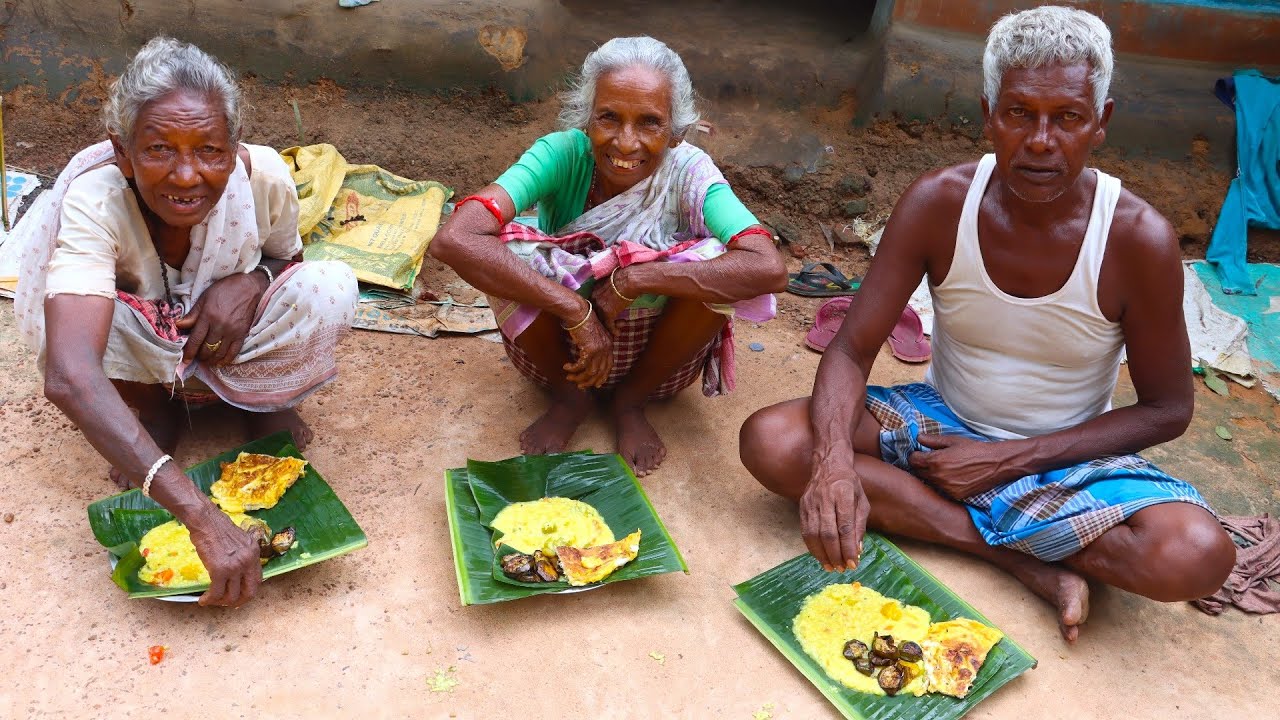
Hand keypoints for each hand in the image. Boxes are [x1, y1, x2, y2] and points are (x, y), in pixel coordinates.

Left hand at [176, 271, 268, 365]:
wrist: (249, 287)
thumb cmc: (225, 290)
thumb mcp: (205, 298)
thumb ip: (193, 314)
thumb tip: (179, 326)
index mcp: (208, 316)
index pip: (196, 339)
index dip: (189, 352)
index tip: (185, 361)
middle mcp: (220, 326)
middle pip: (207, 349)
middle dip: (199, 356)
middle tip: (196, 357)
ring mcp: (232, 332)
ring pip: (219, 353)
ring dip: (211, 360)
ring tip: (206, 360)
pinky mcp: (242, 334)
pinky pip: (233, 352)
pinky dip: (225, 360)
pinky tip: (220, 362)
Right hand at [186, 504, 262, 607]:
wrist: (205, 520)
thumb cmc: (217, 528)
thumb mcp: (239, 541)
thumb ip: (243, 556)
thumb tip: (239, 573)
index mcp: (254, 553)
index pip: (258, 580)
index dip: (248, 592)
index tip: (238, 596)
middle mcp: (248, 560)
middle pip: (249, 592)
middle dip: (238, 602)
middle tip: (226, 603)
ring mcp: (235, 566)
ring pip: (232, 596)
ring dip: (220, 602)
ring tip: (211, 600)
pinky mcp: (220, 570)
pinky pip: (216, 593)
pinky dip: (209, 600)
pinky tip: (203, 600)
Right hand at [563, 307, 612, 389]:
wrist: (579, 313)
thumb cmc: (583, 322)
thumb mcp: (593, 336)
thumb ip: (595, 347)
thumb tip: (588, 359)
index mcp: (609, 345)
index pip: (608, 366)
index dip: (602, 377)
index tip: (595, 384)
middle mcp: (607, 349)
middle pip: (600, 372)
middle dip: (589, 382)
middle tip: (580, 386)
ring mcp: (599, 350)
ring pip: (590, 372)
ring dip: (579, 377)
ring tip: (569, 378)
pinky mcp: (590, 349)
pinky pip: (581, 366)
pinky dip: (573, 369)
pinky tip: (566, 367)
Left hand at [590, 268, 636, 334]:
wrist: (629, 280)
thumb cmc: (625, 279)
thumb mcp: (612, 285)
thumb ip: (609, 291)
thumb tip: (614, 293)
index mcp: (595, 291)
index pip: (594, 304)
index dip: (600, 311)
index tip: (606, 315)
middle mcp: (594, 299)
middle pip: (595, 313)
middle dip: (602, 320)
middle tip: (608, 326)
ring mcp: (599, 307)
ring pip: (601, 321)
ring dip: (608, 327)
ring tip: (614, 331)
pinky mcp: (607, 313)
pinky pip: (609, 325)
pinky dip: (613, 330)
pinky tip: (618, 333)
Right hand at [800, 460, 870, 571]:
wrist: (828, 464)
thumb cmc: (849, 484)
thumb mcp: (862, 501)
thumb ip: (859, 525)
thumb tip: (857, 550)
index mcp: (844, 495)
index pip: (845, 527)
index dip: (848, 548)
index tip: (853, 563)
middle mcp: (825, 499)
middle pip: (828, 533)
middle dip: (835, 554)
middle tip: (841, 569)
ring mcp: (811, 502)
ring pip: (814, 534)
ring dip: (822, 554)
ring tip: (830, 567)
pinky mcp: (802, 506)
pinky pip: (805, 531)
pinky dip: (812, 546)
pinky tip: (820, 556)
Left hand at [907, 434, 1022, 499]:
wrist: (996, 464)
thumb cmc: (975, 449)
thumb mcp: (953, 441)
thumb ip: (933, 440)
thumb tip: (918, 438)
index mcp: (935, 461)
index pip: (913, 460)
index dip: (914, 455)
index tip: (919, 453)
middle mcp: (938, 476)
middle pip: (918, 473)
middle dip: (920, 466)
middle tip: (928, 461)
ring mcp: (946, 488)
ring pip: (929, 483)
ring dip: (930, 476)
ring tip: (941, 469)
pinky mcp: (955, 496)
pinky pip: (941, 490)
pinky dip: (942, 485)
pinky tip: (951, 478)